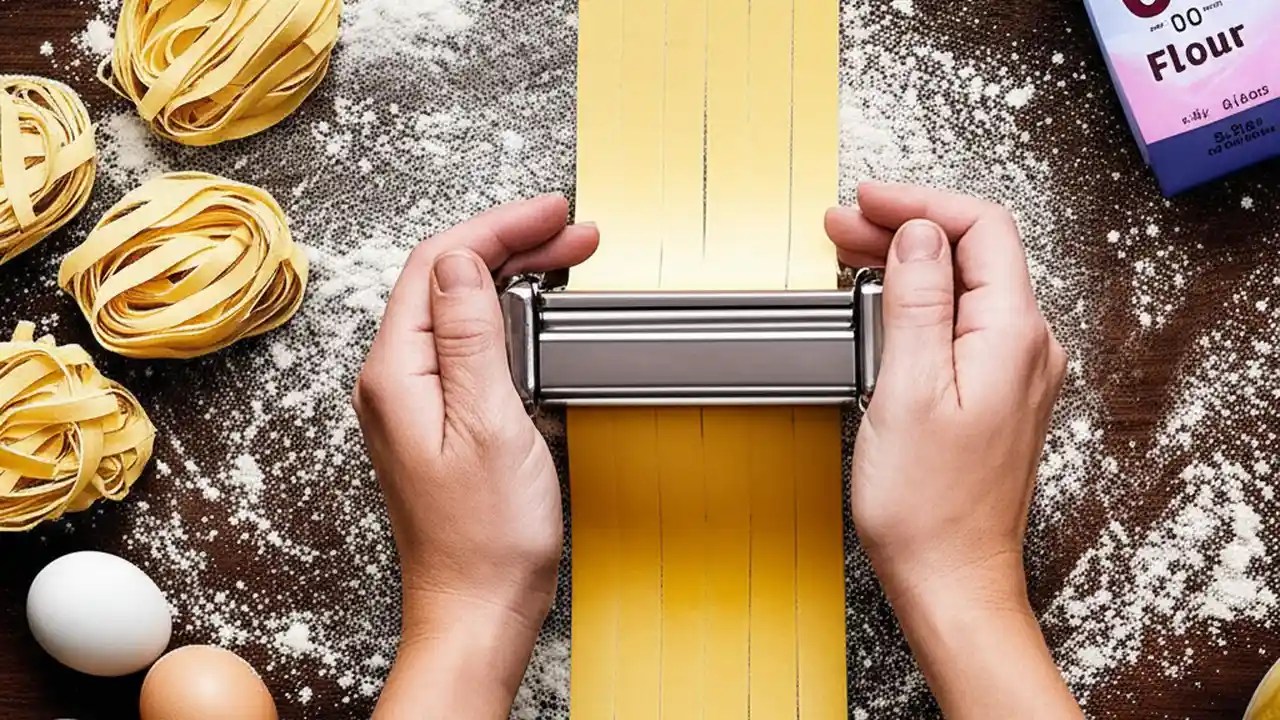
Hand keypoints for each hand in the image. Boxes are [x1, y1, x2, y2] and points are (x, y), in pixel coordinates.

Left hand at [354, 194, 596, 718]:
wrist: (478, 607)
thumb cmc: (483, 537)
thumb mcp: (488, 423)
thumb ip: (470, 336)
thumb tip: (463, 261)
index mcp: (396, 372)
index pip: (439, 264)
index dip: (498, 228)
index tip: (551, 212)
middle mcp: (396, 379)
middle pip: (448, 280)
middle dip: (511, 245)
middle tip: (574, 234)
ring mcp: (417, 399)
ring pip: (461, 308)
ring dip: (513, 276)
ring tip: (566, 260)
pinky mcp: (441, 418)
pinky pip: (469, 345)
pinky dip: (509, 317)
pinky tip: (539, 314)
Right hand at [828, 182, 1078, 718]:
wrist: (952, 580)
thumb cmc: (929, 507)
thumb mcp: (907, 391)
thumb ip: (916, 303)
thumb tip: (920, 235)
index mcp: (1013, 336)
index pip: (981, 228)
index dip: (921, 203)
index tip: (867, 201)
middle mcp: (1026, 348)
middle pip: (972, 254)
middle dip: (905, 228)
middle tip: (841, 226)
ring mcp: (1014, 372)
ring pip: (964, 287)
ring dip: (908, 263)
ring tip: (850, 254)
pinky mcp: (994, 394)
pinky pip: (960, 324)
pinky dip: (918, 301)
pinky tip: (882, 304)